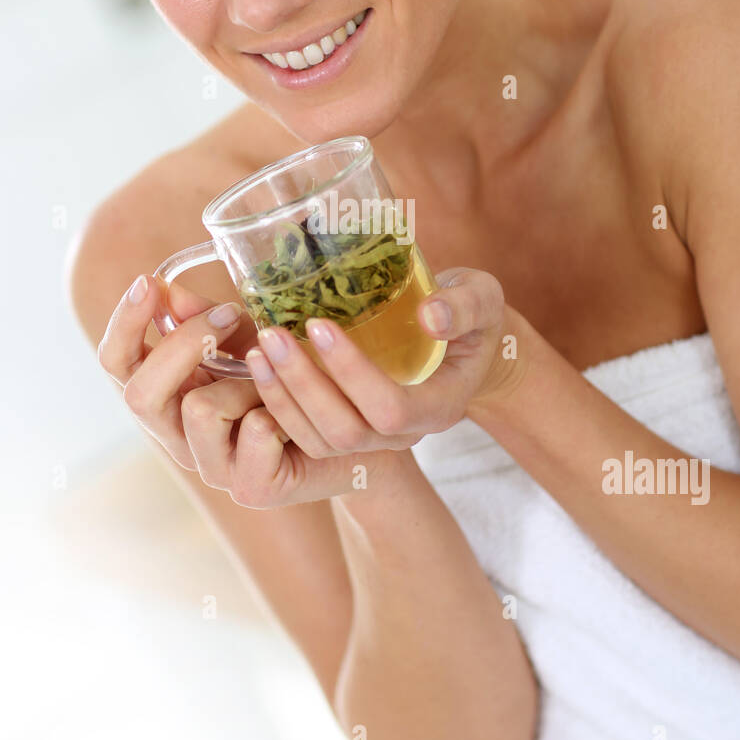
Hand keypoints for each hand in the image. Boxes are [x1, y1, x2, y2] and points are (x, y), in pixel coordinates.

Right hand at [96, 274, 404, 507]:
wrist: (359, 440)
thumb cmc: (294, 383)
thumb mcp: (249, 342)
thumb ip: (205, 321)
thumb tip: (164, 288)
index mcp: (167, 399)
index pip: (117, 364)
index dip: (124, 323)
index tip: (149, 281)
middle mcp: (177, 439)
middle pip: (139, 395)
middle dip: (185, 343)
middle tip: (232, 315)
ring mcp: (212, 469)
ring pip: (198, 409)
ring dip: (244, 379)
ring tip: (275, 377)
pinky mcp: (252, 489)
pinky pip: (255, 431)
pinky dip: (282, 406)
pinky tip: (300, 411)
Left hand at [238, 266, 528, 470]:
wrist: (465, 344)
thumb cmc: (473, 316)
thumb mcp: (482, 299)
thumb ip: (464, 306)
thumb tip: (431, 316)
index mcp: (439, 406)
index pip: (390, 408)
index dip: (351, 373)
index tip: (319, 324)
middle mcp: (404, 434)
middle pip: (346, 432)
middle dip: (304, 385)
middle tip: (272, 335)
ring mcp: (375, 439)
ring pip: (319, 440)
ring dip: (283, 398)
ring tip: (258, 349)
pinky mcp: (349, 429)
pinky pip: (306, 436)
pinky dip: (277, 405)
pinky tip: (257, 366)